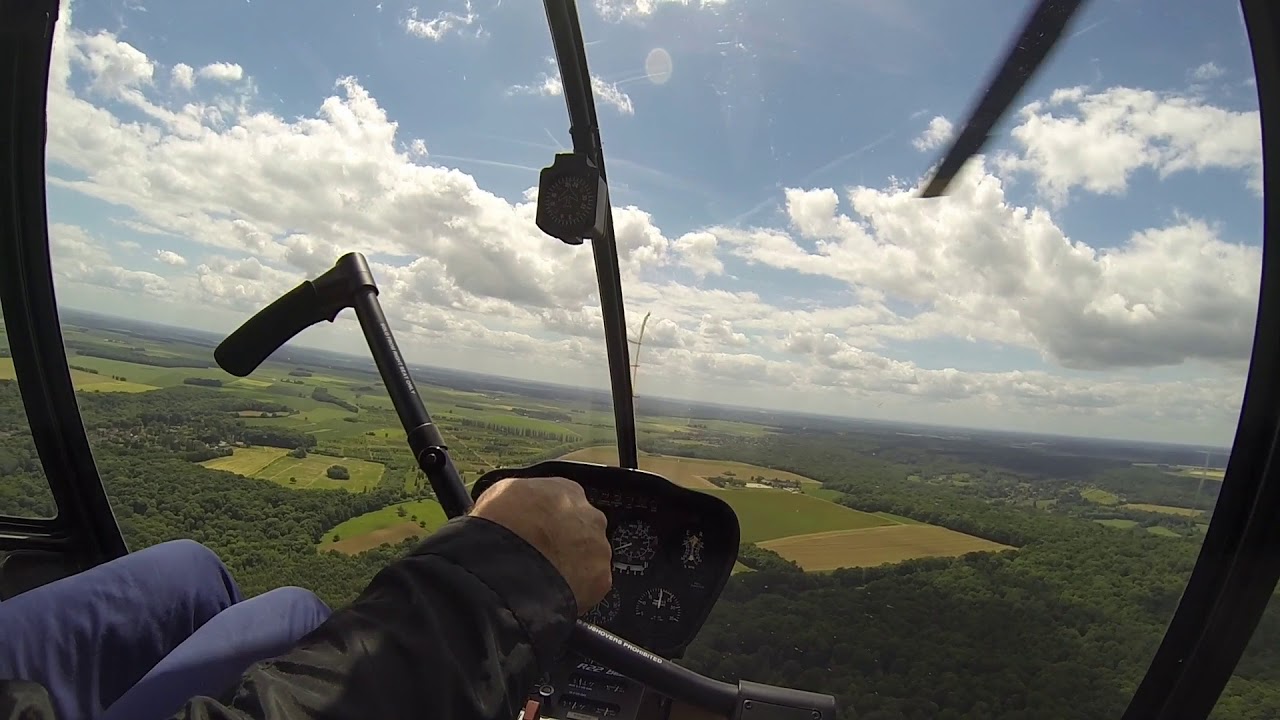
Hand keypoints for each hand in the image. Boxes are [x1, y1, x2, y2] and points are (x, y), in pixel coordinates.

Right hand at [471, 476, 611, 614]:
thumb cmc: (500, 528)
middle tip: (541, 557)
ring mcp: (599, 548)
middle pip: (582, 530)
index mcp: (567, 491)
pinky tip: (551, 593)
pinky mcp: (600, 579)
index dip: (548, 520)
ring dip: (570, 567)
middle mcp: (590, 516)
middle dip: (564, 543)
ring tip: (544, 578)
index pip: (565, 502)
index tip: (537, 532)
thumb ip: (523, 498)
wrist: (505, 568)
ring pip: (588, 559)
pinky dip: (573, 590)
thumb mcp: (500, 494)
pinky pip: (589, 586)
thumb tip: (517, 508)